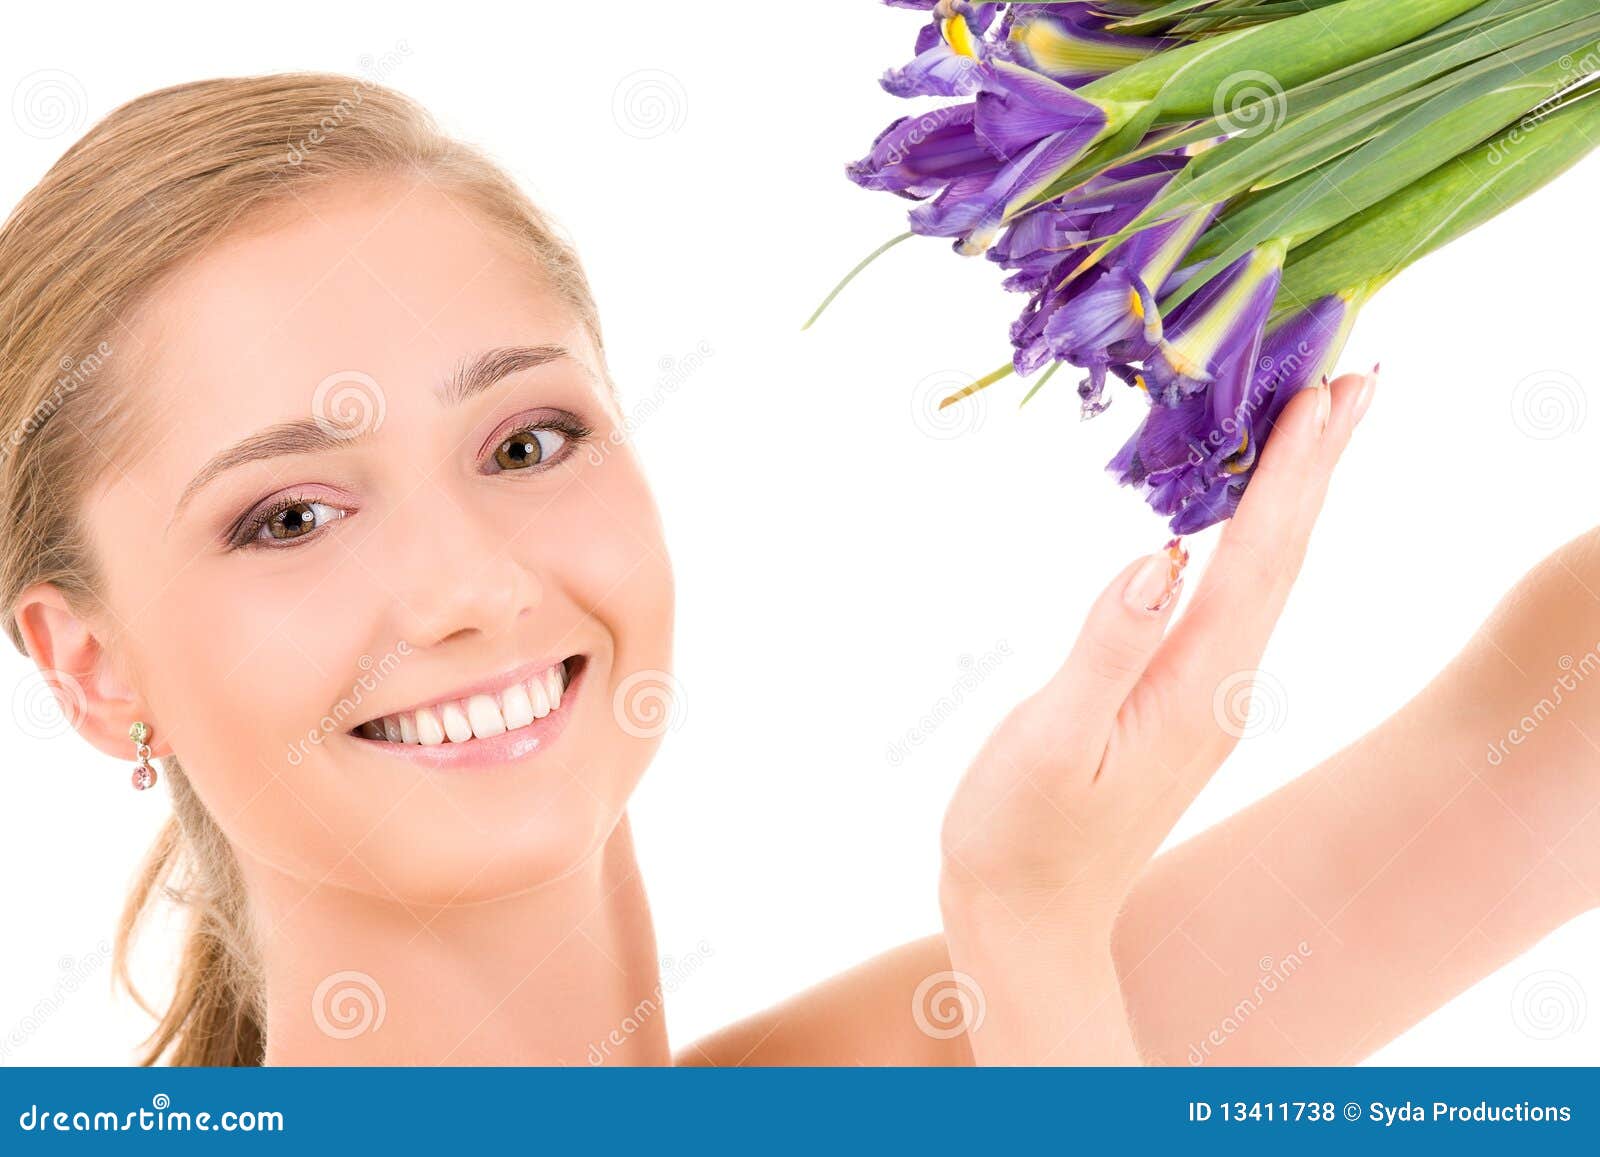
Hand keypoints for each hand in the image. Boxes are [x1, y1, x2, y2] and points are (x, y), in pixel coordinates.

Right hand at [938, 368, 1374, 1062]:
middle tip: (1351, 375)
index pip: (1258, 557)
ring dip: (1296, 494)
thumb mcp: (1054, 743)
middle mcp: (1219, 686)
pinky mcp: (1178, 700)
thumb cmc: (1022, 837)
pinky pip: (1234, 596)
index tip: (1324, 392)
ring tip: (1317, 424)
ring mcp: (1204, 696)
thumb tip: (1163, 555)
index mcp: (1194, 687)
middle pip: (1284, 555)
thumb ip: (1109, 649)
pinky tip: (1248, 516)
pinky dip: (1254, 536)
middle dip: (1319, 463)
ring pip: (1266, 573)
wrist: (1028, 920)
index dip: (1291, 471)